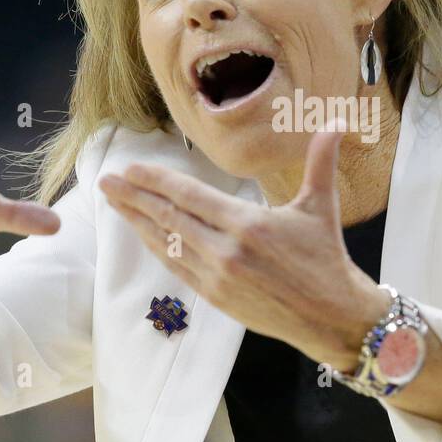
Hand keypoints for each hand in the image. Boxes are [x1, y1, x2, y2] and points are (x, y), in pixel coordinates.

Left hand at [99, 122, 389, 366]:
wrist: (330, 316)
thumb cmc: (326, 258)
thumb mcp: (321, 206)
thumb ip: (321, 162)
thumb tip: (336, 124)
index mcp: (247, 224)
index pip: (190, 196)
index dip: (156, 181)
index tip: (130, 170)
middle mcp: (226, 250)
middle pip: (168, 218)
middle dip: (133, 198)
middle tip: (106, 182)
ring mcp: (216, 276)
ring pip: (166, 244)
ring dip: (137, 222)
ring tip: (114, 205)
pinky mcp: (215, 297)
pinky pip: (176, 268)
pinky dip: (157, 249)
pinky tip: (143, 235)